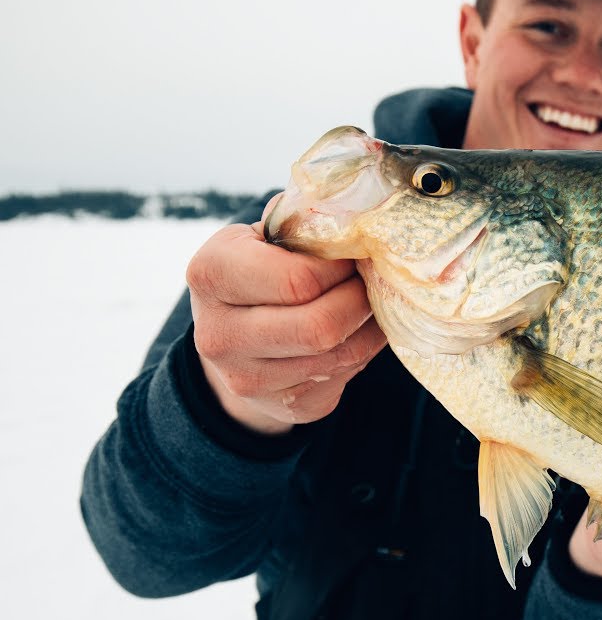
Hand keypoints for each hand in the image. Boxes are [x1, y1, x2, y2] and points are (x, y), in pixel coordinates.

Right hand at [187, 215, 385, 433]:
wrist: (236, 338)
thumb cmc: (262, 270)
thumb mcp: (266, 235)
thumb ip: (303, 221)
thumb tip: (358, 214)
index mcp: (211, 274)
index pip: (297, 279)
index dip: (339, 265)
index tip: (352, 251)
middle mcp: (219, 334)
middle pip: (321, 326)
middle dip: (361, 297)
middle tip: (371, 278)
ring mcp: (247, 379)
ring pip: (341, 353)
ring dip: (369, 323)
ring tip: (371, 298)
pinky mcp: (285, 405)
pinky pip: (347, 374)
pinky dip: (366, 347)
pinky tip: (359, 328)